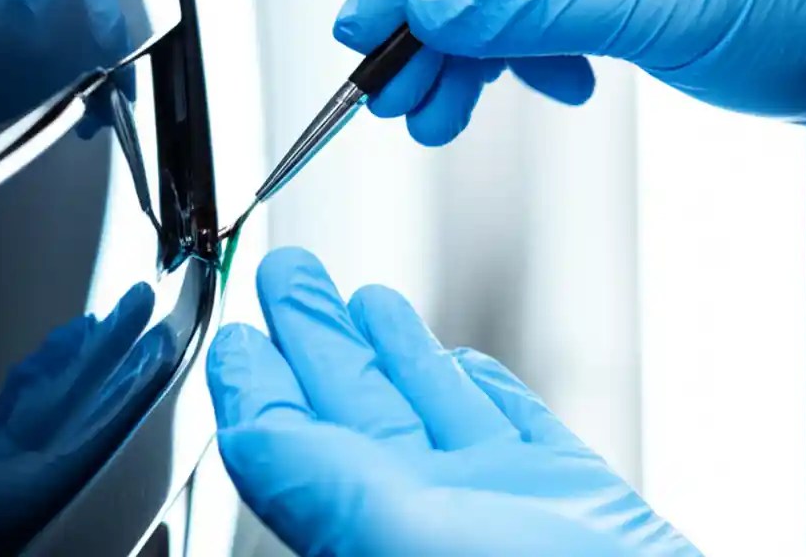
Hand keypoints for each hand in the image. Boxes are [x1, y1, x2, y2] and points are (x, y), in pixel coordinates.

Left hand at [206, 248, 696, 555]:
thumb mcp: (409, 540)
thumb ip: (323, 487)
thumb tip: (246, 433)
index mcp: (372, 527)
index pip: (290, 444)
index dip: (256, 384)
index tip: (232, 335)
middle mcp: (428, 518)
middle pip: (350, 409)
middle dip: (314, 336)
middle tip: (288, 275)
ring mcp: (501, 506)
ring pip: (429, 409)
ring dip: (391, 349)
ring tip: (362, 297)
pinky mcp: (572, 497)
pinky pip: (513, 430)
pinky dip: (482, 392)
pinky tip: (463, 366)